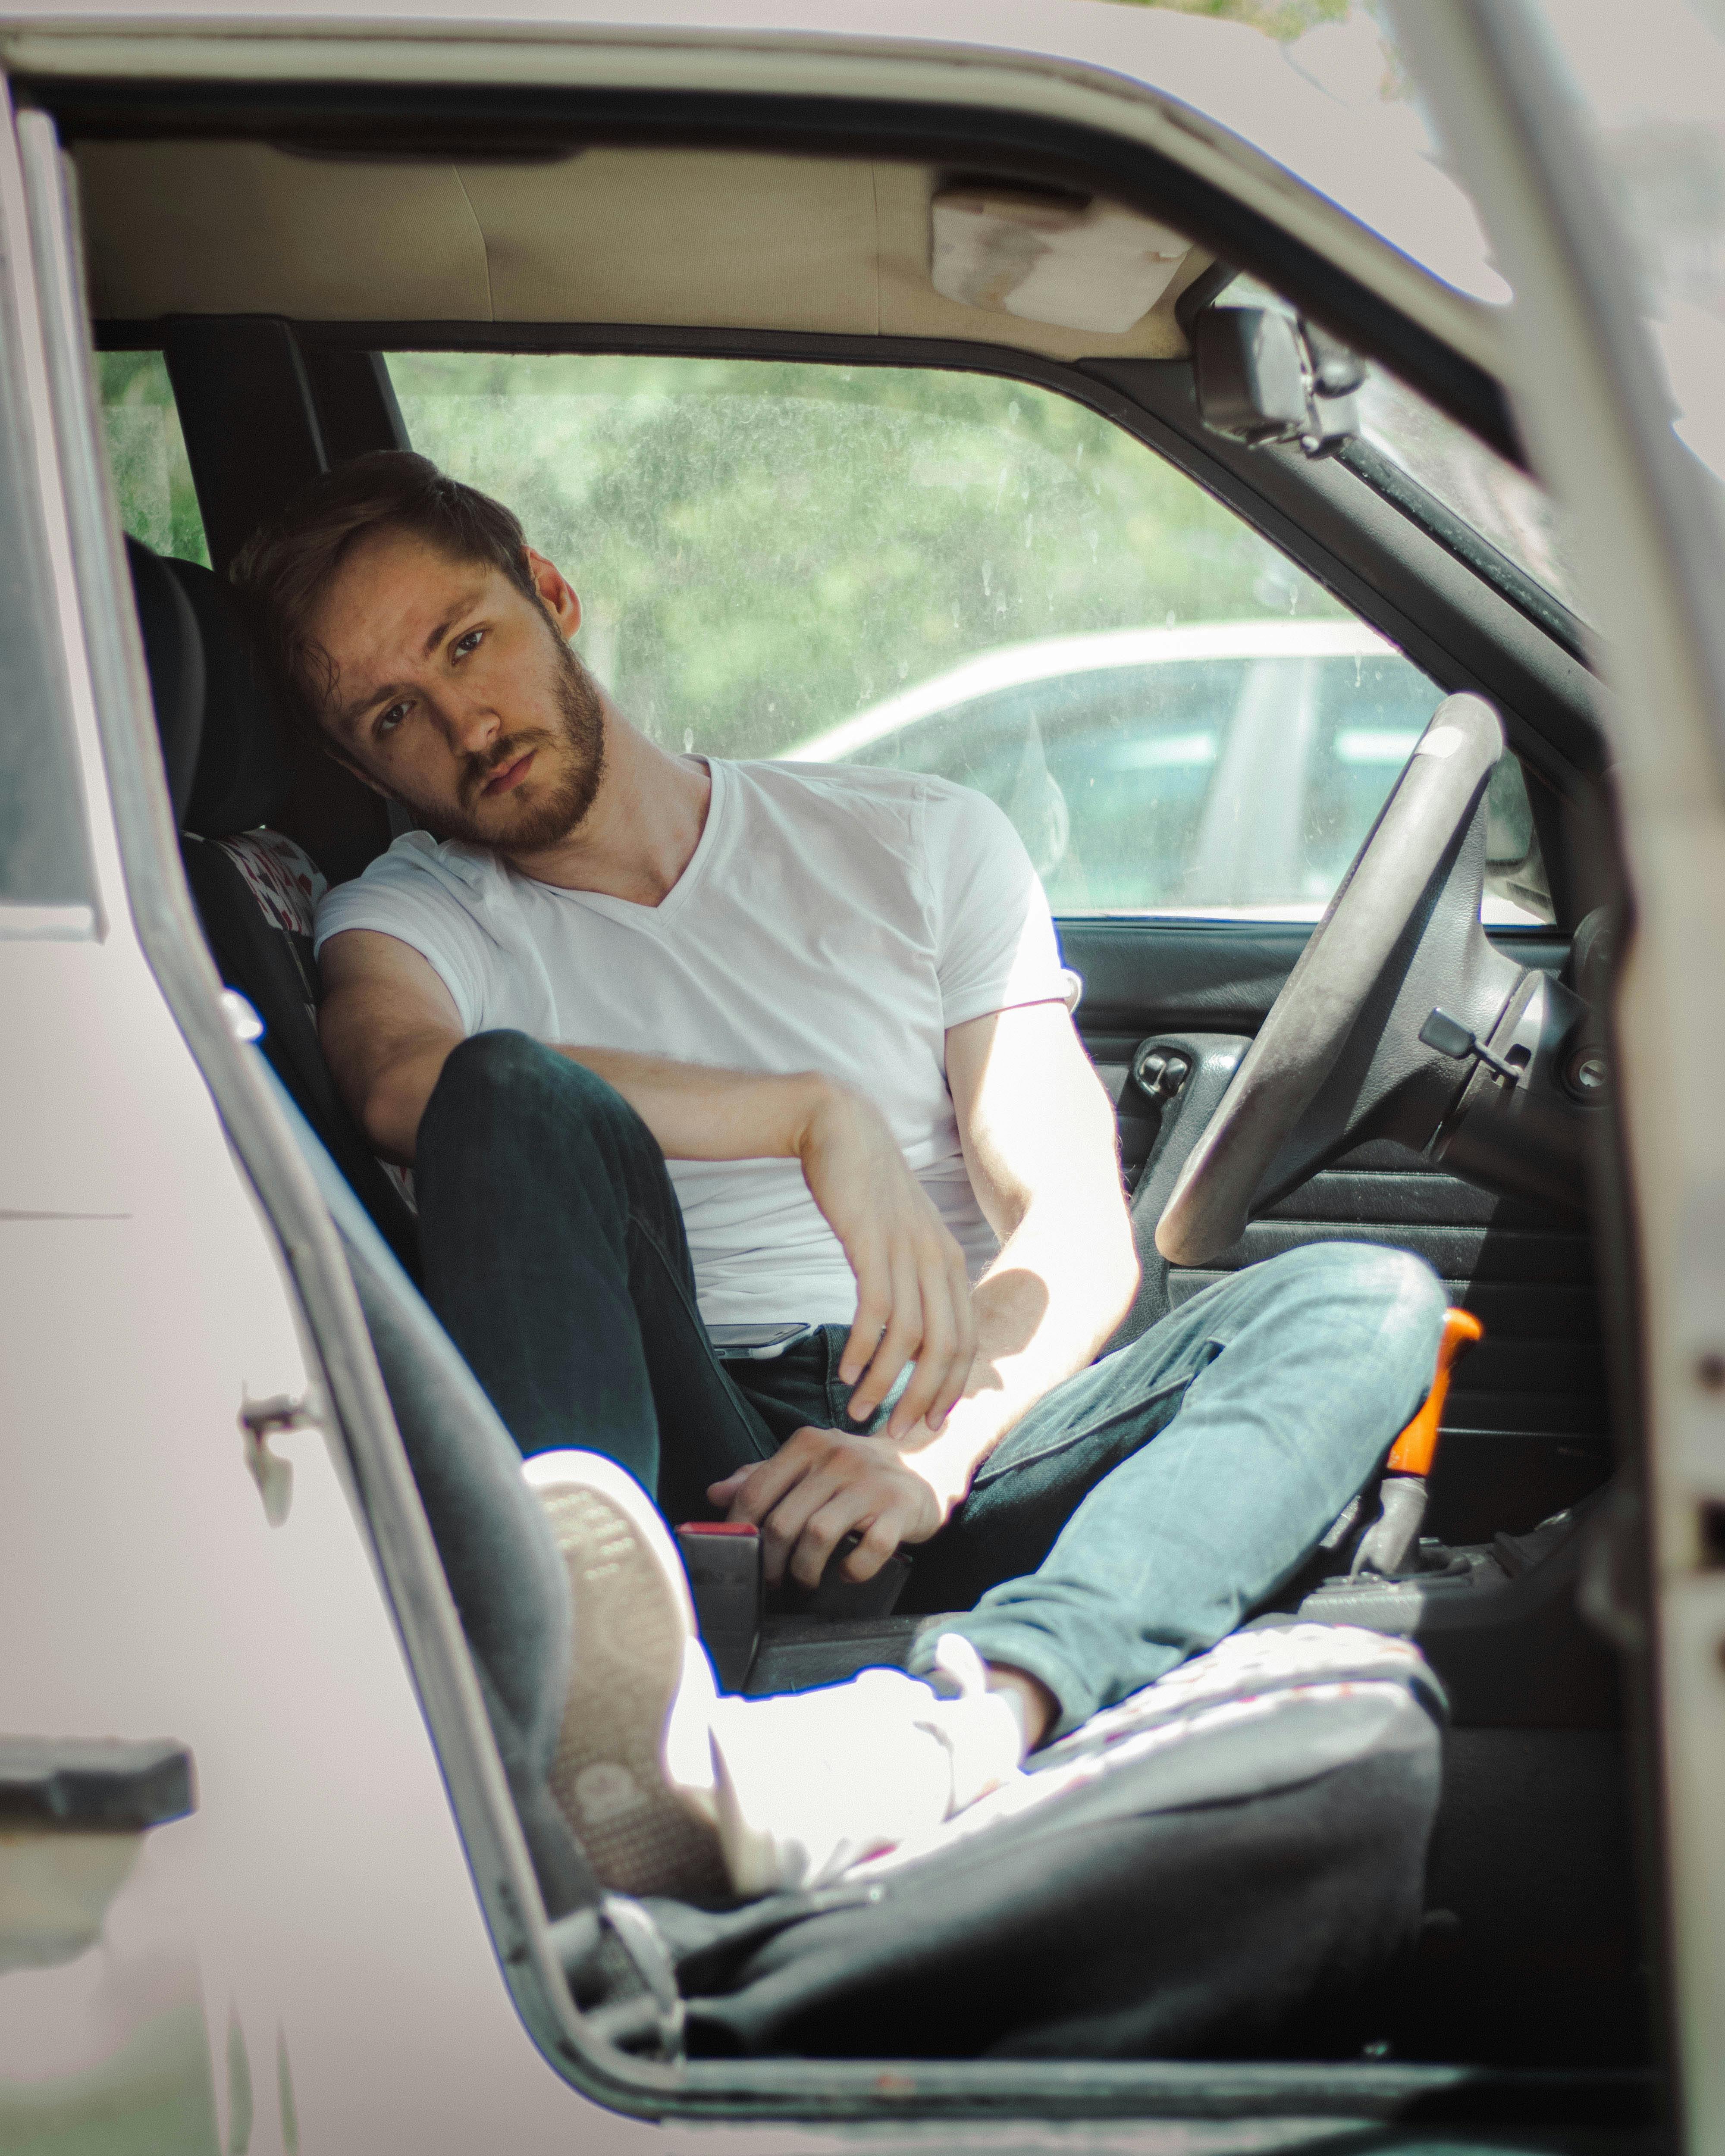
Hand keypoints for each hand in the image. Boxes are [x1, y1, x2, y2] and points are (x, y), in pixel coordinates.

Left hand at [708, 1426, 949, 1587]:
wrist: (926, 1463)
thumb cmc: (856, 1471)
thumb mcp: (810, 1463)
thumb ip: (763, 1476)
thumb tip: (715, 1494)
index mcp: (809, 1444)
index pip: (757, 1490)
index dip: (740, 1528)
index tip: (741, 1552)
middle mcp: (838, 1457)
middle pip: (783, 1521)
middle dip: (771, 1560)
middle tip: (774, 1577)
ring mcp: (871, 1482)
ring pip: (818, 1536)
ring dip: (805, 1570)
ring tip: (806, 1579)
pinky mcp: (899, 1509)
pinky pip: (869, 1550)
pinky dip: (853, 1570)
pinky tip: (848, 1574)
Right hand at [795, 1083, 976, 1434]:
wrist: (839, 1127)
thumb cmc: (865, 1190)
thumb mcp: (903, 1235)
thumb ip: (916, 1279)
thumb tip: (920, 1333)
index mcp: (949, 1261)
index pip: (965, 1341)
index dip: (950, 1389)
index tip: (928, 1422)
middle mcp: (938, 1258)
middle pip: (945, 1348)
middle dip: (923, 1399)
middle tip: (896, 1432)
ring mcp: (907, 1249)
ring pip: (910, 1337)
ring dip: (886, 1383)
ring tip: (859, 1410)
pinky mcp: (872, 1242)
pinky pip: (877, 1310)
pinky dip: (864, 1348)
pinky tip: (846, 1371)